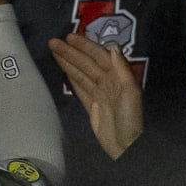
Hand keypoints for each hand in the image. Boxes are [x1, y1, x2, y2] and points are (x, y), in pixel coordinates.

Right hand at [50, 32, 143, 158]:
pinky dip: (72, 78)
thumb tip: (112, 47)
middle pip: (86, 63)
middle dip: (70, 52)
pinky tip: (64, 70)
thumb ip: (122, 70)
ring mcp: (100, 94)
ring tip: (54, 51)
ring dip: (68, 62)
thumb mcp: (131, 93)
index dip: (84, 46)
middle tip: (53, 42)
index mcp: (118, 77)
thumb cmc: (131, 120)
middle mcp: (109, 82)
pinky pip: (80, 88)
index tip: (69, 38)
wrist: (127, 147)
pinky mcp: (93, 106)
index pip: (99, 56)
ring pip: (81, 73)